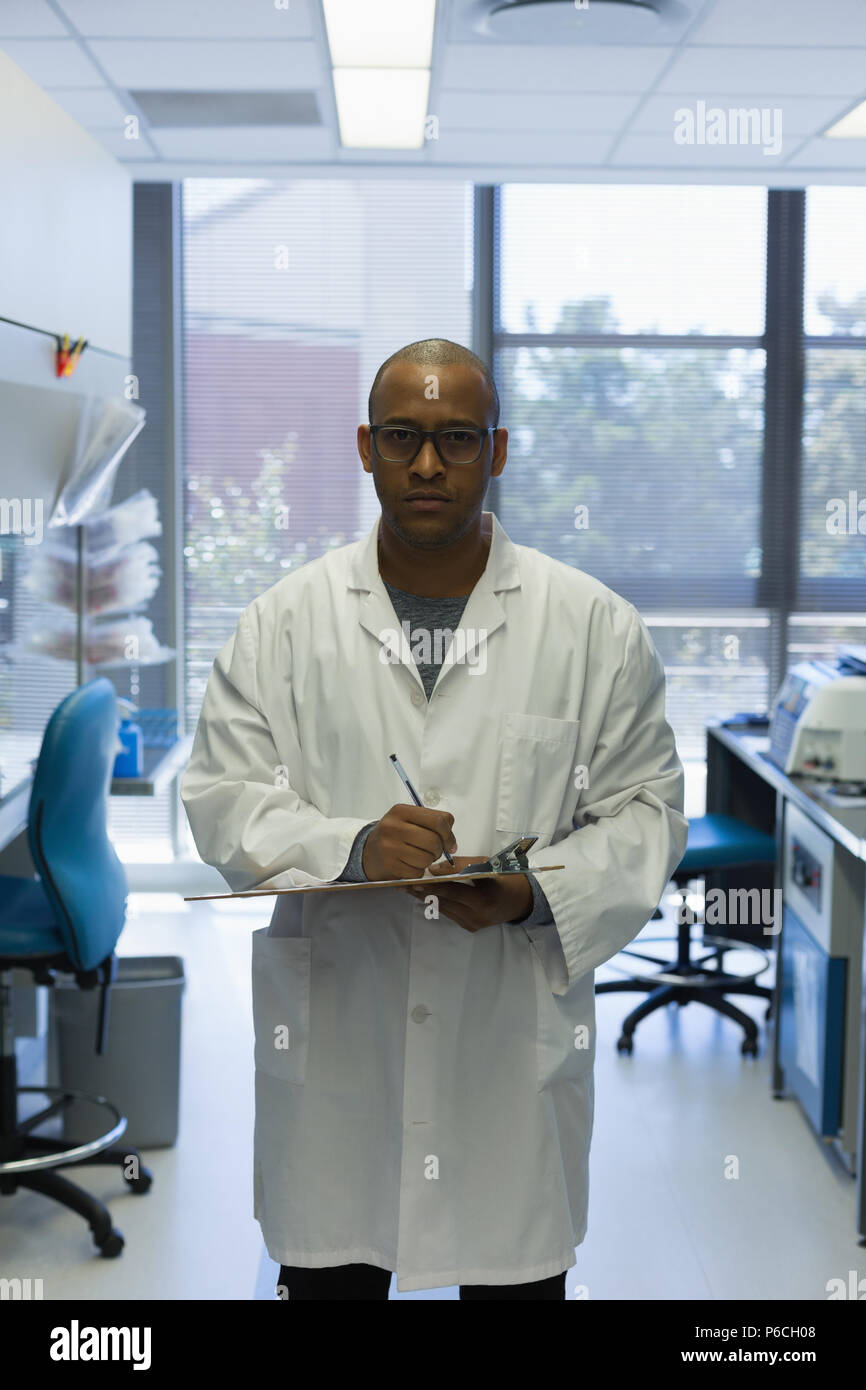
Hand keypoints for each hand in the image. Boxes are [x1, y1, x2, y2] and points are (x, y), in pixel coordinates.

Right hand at [362, 803, 457, 880]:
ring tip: (418, 857)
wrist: (367, 851)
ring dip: (428, 862)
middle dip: (439, 850)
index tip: (450, 844)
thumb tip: (452, 844)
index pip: (438, 820)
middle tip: (434, 852)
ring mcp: (390, 847)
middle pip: (434, 841)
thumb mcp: (408, 820)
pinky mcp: (389, 865)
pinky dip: (418, 871)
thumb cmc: (394, 835)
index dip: (449, 835)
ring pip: (427, 859)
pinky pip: (417, 872)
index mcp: (401, 811)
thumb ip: (432, 824)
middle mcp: (394, 826)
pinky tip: (409, 865)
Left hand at [402, 856, 532, 933]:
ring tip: (408, 888)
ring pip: (443, 908)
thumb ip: (460, 866)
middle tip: (402, 884)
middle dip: (423, 892)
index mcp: (483, 900)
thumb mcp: (486, 865)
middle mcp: (476, 916)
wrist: (520, 900)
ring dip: (426, 898)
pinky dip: (437, 903)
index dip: (432, 886)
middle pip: (444, 902)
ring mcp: (472, 924)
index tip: (414, 880)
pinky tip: (424, 895)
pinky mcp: (469, 927)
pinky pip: (449, 913)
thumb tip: (434, 868)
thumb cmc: (504, 877)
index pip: (452, 892)